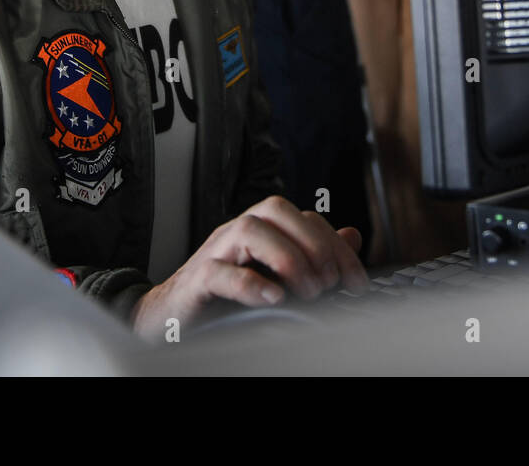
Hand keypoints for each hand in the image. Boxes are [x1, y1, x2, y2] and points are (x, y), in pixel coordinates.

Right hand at [130, 195, 366, 338]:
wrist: (172, 318)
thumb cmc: (226, 295)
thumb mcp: (277, 275)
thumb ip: (314, 255)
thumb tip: (353, 236)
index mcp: (262, 229)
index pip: (306, 219)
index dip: (337, 247)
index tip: (356, 283)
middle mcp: (238, 232)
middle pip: (277, 210)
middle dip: (313, 244)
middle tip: (329, 283)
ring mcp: (215, 252)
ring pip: (249, 230)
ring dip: (287, 259)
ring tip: (307, 292)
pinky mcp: (196, 281)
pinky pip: (219, 272)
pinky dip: (249, 284)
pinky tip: (273, 299)